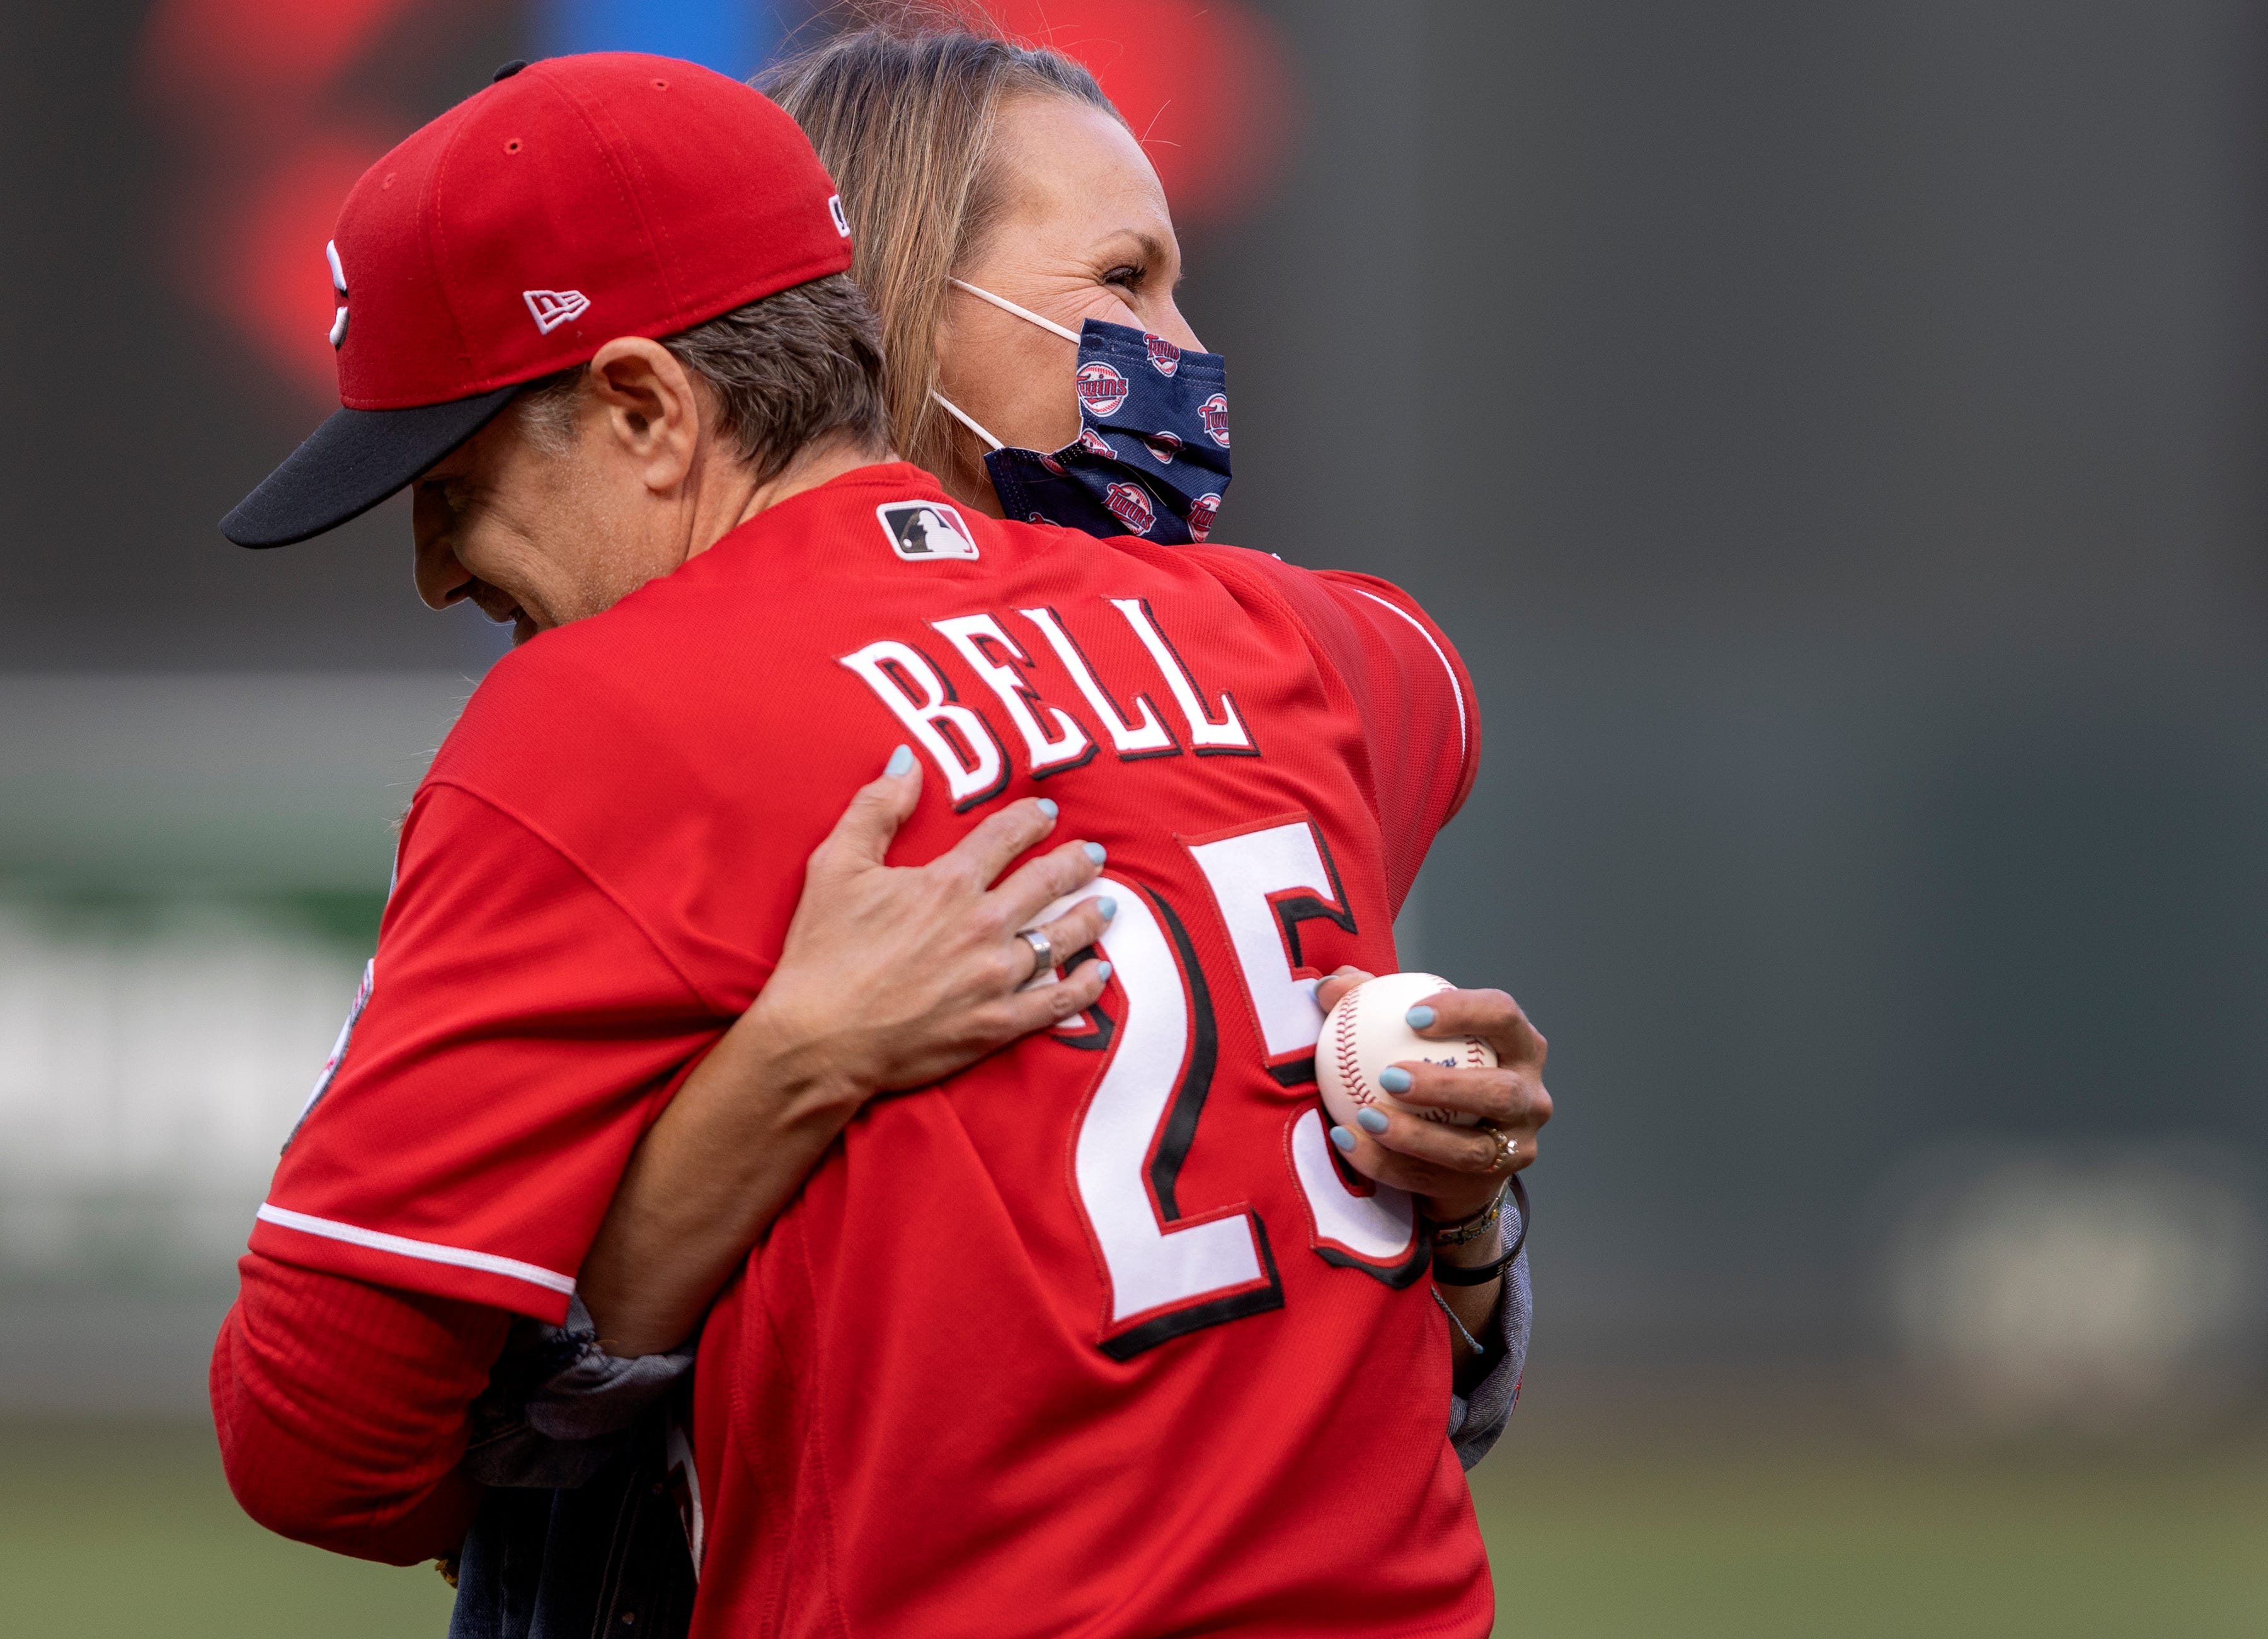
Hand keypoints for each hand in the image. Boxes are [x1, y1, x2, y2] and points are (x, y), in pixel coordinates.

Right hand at [746, 746, 1116, 1116]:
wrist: (819, 1039)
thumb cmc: (822, 953)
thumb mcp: (836, 866)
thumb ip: (875, 809)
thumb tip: (906, 760)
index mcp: (949, 883)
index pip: (1007, 837)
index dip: (1031, 820)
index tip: (1047, 814)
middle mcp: (983, 926)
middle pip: (1047, 883)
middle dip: (1076, 864)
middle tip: (1095, 855)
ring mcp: (995, 977)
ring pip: (1062, 939)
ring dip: (1090, 918)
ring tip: (1108, 905)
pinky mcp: (997, 1024)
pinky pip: (1057, 1002)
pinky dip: (1084, 986)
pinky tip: (1099, 972)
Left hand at [1315, 967, 1551, 1224]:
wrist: (1452, 1153)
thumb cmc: (1433, 1072)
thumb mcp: (1411, 1034)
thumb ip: (1374, 1002)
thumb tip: (1331, 986)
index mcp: (1520, 1045)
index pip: (1503, 1015)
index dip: (1464, 1011)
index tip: (1411, 1015)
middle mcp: (1530, 1096)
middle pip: (1501, 1091)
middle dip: (1447, 1085)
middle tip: (1390, 1075)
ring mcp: (1515, 1146)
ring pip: (1471, 1149)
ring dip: (1414, 1135)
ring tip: (1366, 1116)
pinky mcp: (1487, 1186)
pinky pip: (1432, 1178)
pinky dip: (1386, 1162)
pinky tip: (1349, 1143)